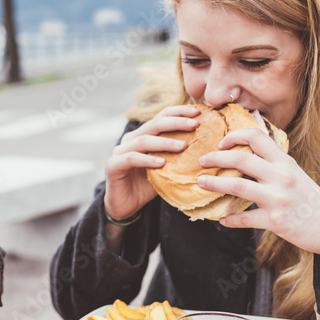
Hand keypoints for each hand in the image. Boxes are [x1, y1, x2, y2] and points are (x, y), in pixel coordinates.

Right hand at [103, 105, 200, 221]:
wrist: (125, 206)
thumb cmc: (147, 186)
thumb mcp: (166, 169)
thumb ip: (177, 157)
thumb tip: (206, 150)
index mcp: (142, 136)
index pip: (161, 117)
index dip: (178, 112)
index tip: (198, 113)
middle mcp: (130, 140)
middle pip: (154, 124)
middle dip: (175, 122)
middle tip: (194, 125)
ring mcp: (120, 151)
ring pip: (144, 141)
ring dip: (165, 142)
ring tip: (183, 146)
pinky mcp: (113, 165)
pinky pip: (132, 158)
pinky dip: (147, 159)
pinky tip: (161, 162)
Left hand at [197, 127, 319, 257]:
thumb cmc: (309, 198)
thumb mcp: (293, 173)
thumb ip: (272, 163)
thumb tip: (243, 155)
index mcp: (284, 162)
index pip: (257, 137)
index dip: (235, 136)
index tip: (221, 143)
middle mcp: (281, 177)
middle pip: (241, 160)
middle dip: (216, 158)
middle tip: (202, 161)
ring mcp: (277, 199)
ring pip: (237, 187)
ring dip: (215, 184)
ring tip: (201, 183)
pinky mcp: (275, 220)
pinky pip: (245, 219)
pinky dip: (230, 219)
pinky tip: (221, 219)